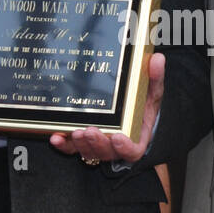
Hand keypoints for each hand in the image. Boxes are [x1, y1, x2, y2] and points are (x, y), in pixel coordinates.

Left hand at [49, 52, 164, 164]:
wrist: (128, 109)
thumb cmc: (141, 104)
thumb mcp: (151, 91)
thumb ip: (155, 78)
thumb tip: (157, 60)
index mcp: (136, 137)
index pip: (133, 151)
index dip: (125, 148)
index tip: (118, 138)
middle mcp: (116, 145)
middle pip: (107, 152)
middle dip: (97, 143)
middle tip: (90, 131)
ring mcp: (98, 145)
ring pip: (89, 152)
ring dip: (81, 144)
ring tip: (75, 131)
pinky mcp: (83, 143)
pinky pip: (72, 149)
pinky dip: (64, 145)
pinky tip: (56, 137)